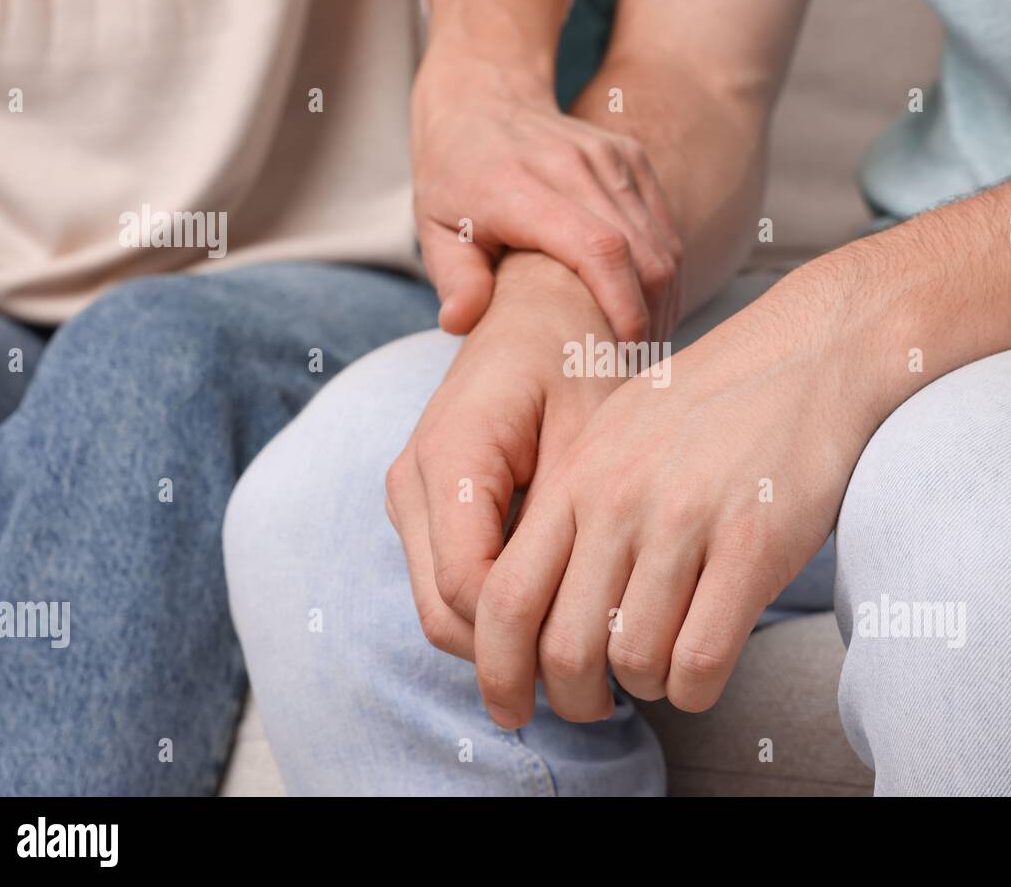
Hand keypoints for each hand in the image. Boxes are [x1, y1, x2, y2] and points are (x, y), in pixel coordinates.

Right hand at [386, 252, 621, 656]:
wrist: (540, 310)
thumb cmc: (576, 356)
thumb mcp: (592, 429)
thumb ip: (572, 517)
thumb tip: (585, 616)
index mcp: (451, 455)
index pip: (469, 585)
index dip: (526, 642)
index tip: (598, 670)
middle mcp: (413, 480)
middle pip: (443, 611)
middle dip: (511, 660)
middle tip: (593, 700)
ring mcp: (411, 496)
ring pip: (439, 608)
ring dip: (501, 645)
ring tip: (581, 671)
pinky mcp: (425, 508)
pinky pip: (446, 584)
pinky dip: (494, 616)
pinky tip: (555, 626)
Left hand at [412, 52, 681, 343]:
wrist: (483, 98)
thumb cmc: (454, 176)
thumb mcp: (434, 228)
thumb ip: (454, 278)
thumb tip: (460, 324)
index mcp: (523, 187)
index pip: (598, 249)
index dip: (623, 304)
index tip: (625, 347)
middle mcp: (575, 166)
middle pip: (643, 252)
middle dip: (649, 315)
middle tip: (633, 362)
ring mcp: (611, 158)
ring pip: (663, 242)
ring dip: (663, 299)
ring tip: (644, 342)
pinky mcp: (632, 158)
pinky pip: (664, 226)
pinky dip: (665, 272)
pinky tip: (648, 307)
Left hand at [469, 262, 887, 725]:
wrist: (811, 352)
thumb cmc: (714, 403)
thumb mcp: (619, 434)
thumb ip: (575, 508)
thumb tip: (538, 602)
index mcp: (576, 477)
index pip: (503, 597)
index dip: (496, 670)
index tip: (510, 705)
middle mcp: (617, 500)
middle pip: (562, 648)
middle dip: (574, 700)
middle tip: (595, 706)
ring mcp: (684, 519)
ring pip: (633, 661)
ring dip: (646, 688)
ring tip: (663, 668)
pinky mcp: (751, 542)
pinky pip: (701, 658)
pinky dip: (696, 687)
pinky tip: (704, 670)